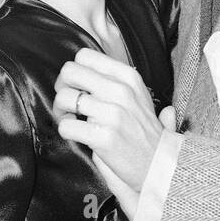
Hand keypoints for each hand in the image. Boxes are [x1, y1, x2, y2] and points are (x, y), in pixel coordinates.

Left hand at [54, 48, 162, 202]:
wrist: (159, 164)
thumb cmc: (143, 130)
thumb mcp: (137, 95)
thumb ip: (112, 79)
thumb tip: (81, 67)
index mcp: (128, 77)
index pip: (84, 56)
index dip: (74, 72)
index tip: (76, 87)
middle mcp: (121, 91)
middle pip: (70, 72)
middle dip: (62, 87)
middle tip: (68, 103)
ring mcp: (113, 114)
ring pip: (64, 98)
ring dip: (61, 111)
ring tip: (72, 119)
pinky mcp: (103, 137)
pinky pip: (66, 126)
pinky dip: (66, 131)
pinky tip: (77, 134)